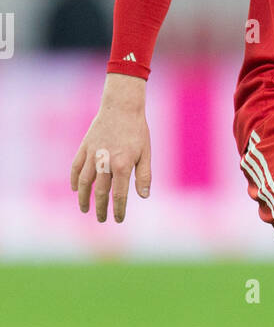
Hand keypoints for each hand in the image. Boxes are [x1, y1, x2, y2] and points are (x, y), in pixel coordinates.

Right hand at [70, 73, 151, 222]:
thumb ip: (144, 176)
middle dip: (101, 208)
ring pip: (84, 182)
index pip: (119, 195)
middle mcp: (105, 162)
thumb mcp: (146, 153)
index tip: (118, 220)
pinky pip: (75, 166)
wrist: (122, 107)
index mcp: (123, 165)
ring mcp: (92, 154)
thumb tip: (143, 196)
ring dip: (83, 198)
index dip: (119, 209)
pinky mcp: (84, 146)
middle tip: (102, 220)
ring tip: (84, 209)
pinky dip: (74, 179)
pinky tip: (74, 189)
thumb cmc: (137, 131)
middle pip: (100, 192)